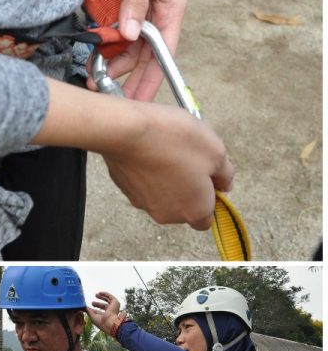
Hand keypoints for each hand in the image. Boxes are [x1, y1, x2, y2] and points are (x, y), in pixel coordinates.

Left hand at [78, 0, 185, 102]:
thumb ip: (134, 2)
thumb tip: (130, 36)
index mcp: (172, 6)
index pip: (165, 50)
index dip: (153, 77)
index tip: (141, 100)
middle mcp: (157, 12)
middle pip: (146, 55)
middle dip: (130, 77)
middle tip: (114, 100)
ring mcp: (137, 10)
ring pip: (128, 47)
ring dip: (114, 62)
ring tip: (95, 78)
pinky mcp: (119, 5)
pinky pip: (113, 33)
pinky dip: (104, 45)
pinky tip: (92, 57)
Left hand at [86, 291, 121, 333]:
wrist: (110, 322)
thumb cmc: (101, 322)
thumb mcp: (92, 316)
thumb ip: (88, 311)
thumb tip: (83, 307)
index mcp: (106, 318)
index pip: (100, 313)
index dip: (95, 310)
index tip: (89, 307)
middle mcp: (111, 313)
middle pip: (104, 307)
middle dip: (98, 304)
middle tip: (92, 302)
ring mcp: (114, 308)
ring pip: (108, 301)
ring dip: (102, 297)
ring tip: (96, 294)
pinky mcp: (115, 303)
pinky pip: (110, 297)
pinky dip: (105, 294)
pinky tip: (100, 293)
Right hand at [101, 102, 233, 229]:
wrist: (126, 131)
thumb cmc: (173, 141)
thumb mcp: (216, 151)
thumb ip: (226, 174)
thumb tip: (224, 184)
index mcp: (194, 210)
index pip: (206, 220)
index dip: (210, 200)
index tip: (209, 178)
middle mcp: (167, 214)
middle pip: (183, 207)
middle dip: (187, 188)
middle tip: (188, 160)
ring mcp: (142, 202)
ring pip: (161, 195)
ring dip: (166, 179)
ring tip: (166, 151)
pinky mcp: (124, 188)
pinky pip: (142, 184)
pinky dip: (147, 172)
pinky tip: (148, 151)